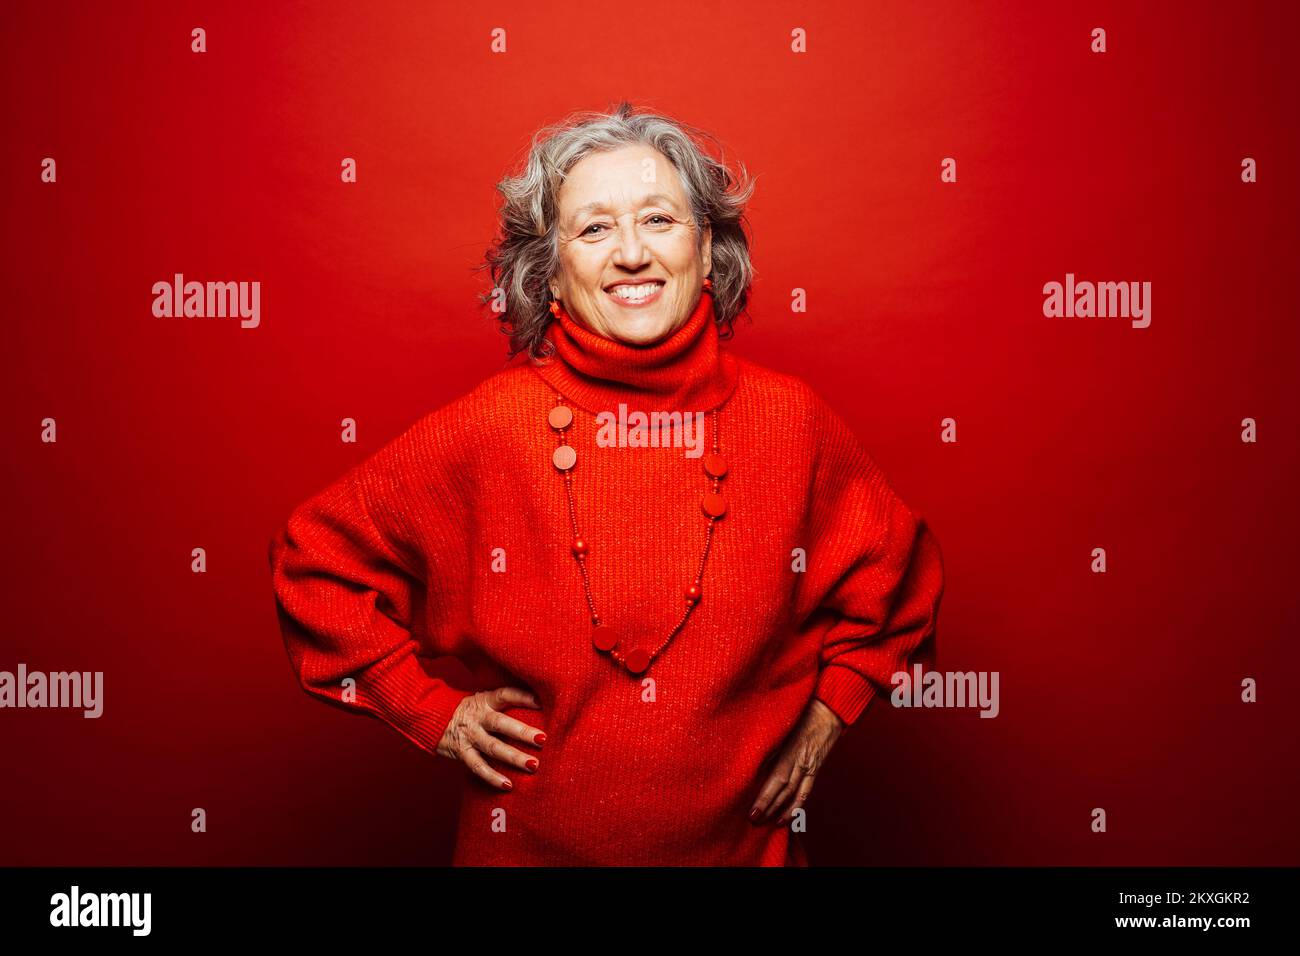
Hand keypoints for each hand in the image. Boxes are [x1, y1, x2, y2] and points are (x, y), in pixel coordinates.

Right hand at [437, 686, 545, 790]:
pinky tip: (508, 785)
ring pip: (493, 747)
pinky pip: (478, 767)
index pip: (505, 695)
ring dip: (514, 757)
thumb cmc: (467, 711)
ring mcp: (469, 736)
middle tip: (543, 739)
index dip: (524, 697)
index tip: (543, 702)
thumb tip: (539, 706)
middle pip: (501, 723)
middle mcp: (477, 718)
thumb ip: (503, 705)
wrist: (431, 719)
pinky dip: (493, 777)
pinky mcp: (461, 753)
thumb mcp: (482, 701)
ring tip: (533, 765)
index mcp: (484, 701)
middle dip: (523, 732)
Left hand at [749, 697, 844, 824]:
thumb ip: (769, 743)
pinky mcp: (816, 769)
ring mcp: (810, 767)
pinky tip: (790, 816)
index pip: (777, 779)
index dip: (765, 797)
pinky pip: (807, 791)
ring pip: (796, 793)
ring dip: (783, 810)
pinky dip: (798, 805)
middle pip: (784, 790)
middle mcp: (802, 761)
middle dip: (769, 807)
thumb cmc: (802, 713)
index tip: (752, 811)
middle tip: (754, 821)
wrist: (829, 711)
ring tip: (771, 823)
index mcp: (791, 749)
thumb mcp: (782, 724)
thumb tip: (751, 762)